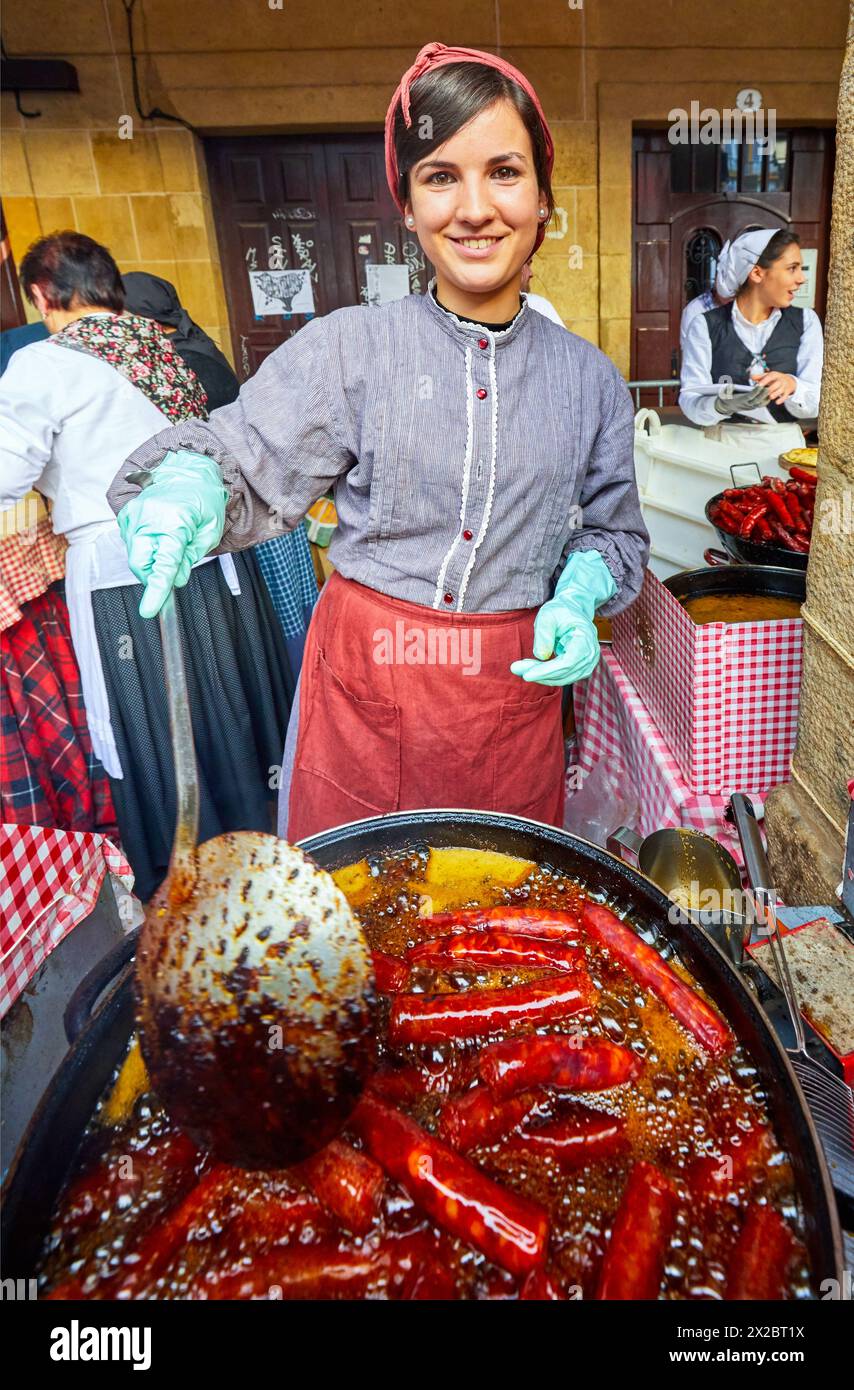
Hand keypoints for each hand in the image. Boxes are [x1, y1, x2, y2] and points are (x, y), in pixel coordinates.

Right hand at [117, 451, 227, 617]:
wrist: (188, 470)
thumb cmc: (203, 499)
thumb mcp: (210, 531)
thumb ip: (191, 557)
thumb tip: (174, 578)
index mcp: (173, 521)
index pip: (162, 564)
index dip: (156, 590)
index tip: (149, 610)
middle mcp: (147, 518)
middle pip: (140, 564)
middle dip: (154, 575)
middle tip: (175, 567)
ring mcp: (133, 516)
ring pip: (136, 557)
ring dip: (153, 560)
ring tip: (172, 542)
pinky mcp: (126, 516)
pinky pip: (133, 545)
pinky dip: (146, 549)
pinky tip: (160, 536)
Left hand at [510, 550, 616, 687]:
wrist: (572, 611)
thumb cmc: (560, 611)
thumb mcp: (547, 615)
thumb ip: (544, 634)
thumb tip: (541, 656)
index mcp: (585, 638)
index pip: (567, 662)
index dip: (547, 671)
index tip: (527, 675)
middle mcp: (590, 655)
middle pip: (564, 672)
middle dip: (539, 673)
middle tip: (515, 668)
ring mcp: (587, 664)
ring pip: (562, 678)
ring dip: (540, 675)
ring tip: (521, 666)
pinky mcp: (579, 669)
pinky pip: (562, 677)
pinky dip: (545, 674)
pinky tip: (532, 667)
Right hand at [713, 382, 770, 416]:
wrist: (727, 406)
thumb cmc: (726, 398)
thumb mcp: (724, 393)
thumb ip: (727, 390)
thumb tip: (729, 386)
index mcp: (740, 400)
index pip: (749, 396)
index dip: (755, 391)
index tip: (759, 385)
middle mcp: (747, 405)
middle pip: (757, 400)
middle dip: (763, 394)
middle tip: (769, 387)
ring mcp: (750, 407)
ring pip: (761, 403)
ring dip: (766, 397)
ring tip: (771, 390)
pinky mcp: (753, 407)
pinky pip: (761, 404)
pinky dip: (766, 400)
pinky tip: (769, 395)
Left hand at [756, 371, 796, 404]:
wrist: (789, 381)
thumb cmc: (775, 379)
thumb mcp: (768, 375)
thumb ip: (759, 377)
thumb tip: (752, 377)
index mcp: (774, 375)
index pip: (770, 377)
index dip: (765, 380)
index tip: (759, 384)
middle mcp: (780, 380)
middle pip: (777, 383)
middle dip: (771, 388)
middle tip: (764, 392)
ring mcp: (784, 387)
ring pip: (781, 390)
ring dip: (776, 394)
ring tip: (770, 397)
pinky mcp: (786, 392)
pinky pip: (785, 396)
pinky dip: (781, 400)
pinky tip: (776, 402)